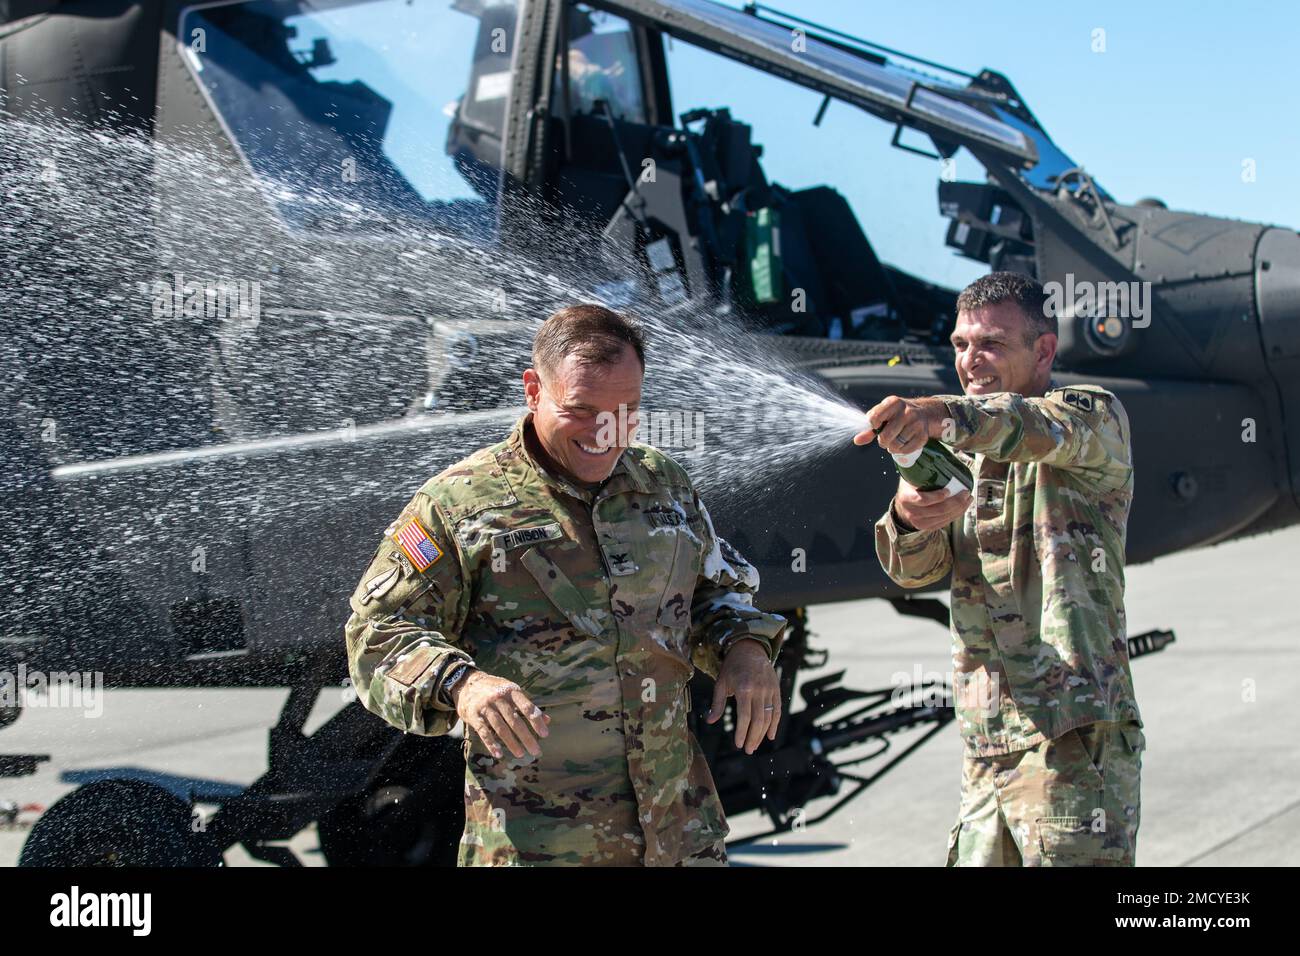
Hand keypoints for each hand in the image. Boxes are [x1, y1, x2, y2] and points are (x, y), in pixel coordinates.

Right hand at [452, 670, 549, 758]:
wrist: (467, 683)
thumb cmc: (495, 689)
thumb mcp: (512, 691)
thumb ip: (528, 706)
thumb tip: (547, 720)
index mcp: (511, 691)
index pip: (527, 707)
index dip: (536, 721)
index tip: (544, 735)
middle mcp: (498, 698)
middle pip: (515, 720)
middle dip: (526, 737)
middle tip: (536, 751)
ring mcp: (485, 707)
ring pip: (500, 728)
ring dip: (511, 743)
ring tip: (520, 754)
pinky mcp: (474, 716)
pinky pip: (483, 732)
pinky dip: (491, 744)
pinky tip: (499, 754)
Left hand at [708, 639, 780, 753]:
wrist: (750, 648)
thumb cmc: (732, 667)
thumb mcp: (721, 683)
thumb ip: (717, 704)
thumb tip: (710, 721)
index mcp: (744, 689)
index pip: (744, 716)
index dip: (741, 732)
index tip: (738, 744)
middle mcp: (759, 690)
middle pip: (758, 720)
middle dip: (753, 737)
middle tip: (748, 750)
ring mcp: (769, 690)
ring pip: (768, 717)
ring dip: (762, 734)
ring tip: (754, 745)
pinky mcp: (776, 689)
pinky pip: (777, 710)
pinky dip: (775, 724)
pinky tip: (770, 736)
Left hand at [853, 395, 945, 454]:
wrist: (923, 413)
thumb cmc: (896, 415)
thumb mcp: (882, 415)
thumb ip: (868, 428)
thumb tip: (857, 440)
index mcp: (894, 402)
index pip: (874, 418)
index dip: (873, 426)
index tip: (877, 426)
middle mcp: (907, 412)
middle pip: (886, 435)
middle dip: (882, 440)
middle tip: (885, 438)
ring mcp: (917, 424)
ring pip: (896, 444)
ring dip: (891, 447)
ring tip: (894, 441)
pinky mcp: (923, 436)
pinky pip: (905, 450)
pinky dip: (900, 451)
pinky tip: (902, 444)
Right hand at [892, 478, 971, 531]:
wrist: (902, 507)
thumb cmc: (910, 488)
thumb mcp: (910, 479)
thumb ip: (920, 470)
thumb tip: (936, 453)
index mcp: (907, 498)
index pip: (923, 500)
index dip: (937, 496)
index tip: (948, 490)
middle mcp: (912, 513)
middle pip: (939, 509)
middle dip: (956, 501)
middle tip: (966, 492)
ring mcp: (920, 523)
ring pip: (945, 517)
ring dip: (960, 508)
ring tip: (968, 498)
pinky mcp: (928, 528)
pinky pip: (946, 522)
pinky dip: (957, 514)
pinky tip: (964, 506)